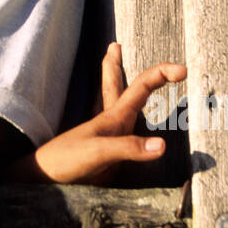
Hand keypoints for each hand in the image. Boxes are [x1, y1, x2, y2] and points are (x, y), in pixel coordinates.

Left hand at [7, 44, 186, 185]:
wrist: (44, 181)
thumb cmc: (66, 161)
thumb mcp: (98, 152)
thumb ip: (128, 148)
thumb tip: (163, 145)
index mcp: (113, 117)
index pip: (141, 86)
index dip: (161, 74)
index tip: (183, 70)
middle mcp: (112, 123)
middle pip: (115, 85)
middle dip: (115, 65)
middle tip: (114, 46)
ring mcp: (109, 139)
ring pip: (117, 107)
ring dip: (117, 87)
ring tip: (117, 75)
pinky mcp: (108, 157)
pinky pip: (123, 135)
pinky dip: (128, 125)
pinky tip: (128, 127)